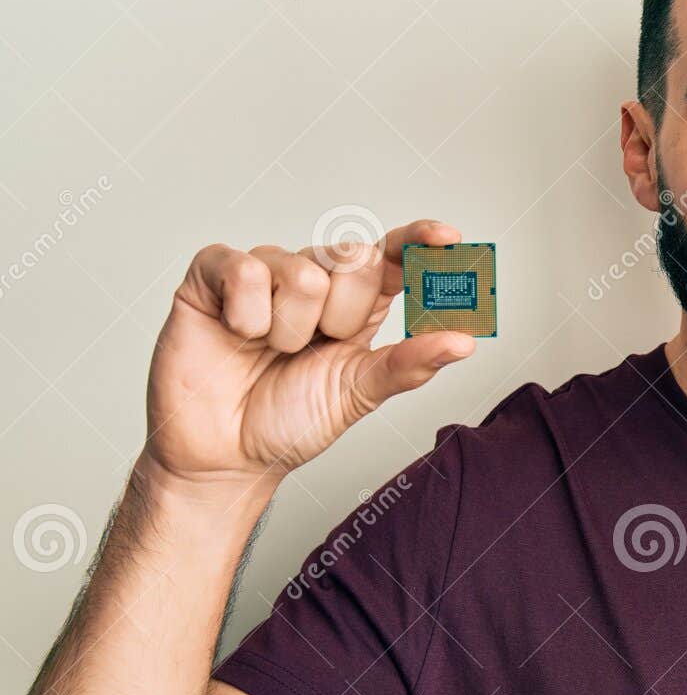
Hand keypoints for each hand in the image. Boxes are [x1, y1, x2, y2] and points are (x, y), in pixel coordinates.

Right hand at [141, 220, 474, 489]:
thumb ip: (409, 364)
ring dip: (291, 328)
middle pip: (354, 257)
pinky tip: (239, 334)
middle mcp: (314, 279)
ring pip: (301, 271)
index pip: (393, 255)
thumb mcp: (358, 394)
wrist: (226, 455)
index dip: (419, 239)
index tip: (448, 238)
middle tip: (319, 347)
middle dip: (343, 316)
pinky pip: (245, 269)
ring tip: (272, 351)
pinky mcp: (214, 275)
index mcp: (356, 304)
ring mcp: (264, 273)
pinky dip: (247, 313)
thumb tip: (464, 343)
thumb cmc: (289, 421)